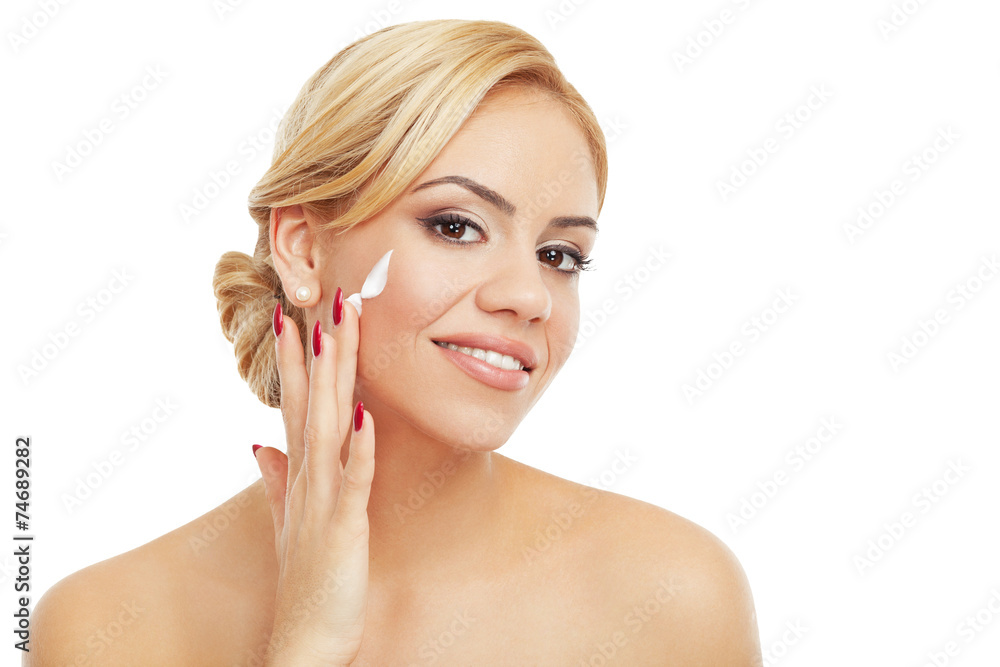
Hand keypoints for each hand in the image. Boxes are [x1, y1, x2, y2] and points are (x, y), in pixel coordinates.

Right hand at [254, 298, 374, 665]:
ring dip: (334, 378)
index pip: (297, 403)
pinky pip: (352, 480)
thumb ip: (274, 481)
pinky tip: (365, 413)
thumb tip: (259, 444)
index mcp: (298, 473)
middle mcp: (305, 477)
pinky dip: (358, 447)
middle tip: (326, 298)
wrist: (304, 640)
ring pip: (328, 425)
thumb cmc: (305, 581)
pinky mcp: (340, 526)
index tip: (299, 315)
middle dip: (319, 349)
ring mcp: (320, 499)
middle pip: (313, 401)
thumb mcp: (287, 522)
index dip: (299, 359)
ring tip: (336, 333)